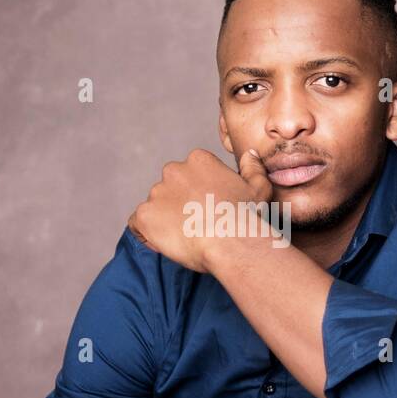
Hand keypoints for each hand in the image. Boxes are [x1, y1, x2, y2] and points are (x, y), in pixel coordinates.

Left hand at [128, 148, 272, 272]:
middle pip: (169, 187)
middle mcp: (173, 171)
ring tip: (184, 237)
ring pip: (155, 205)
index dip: (196, 194)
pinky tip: (165, 243)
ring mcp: (157, 193)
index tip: (207, 210)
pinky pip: (138, 224)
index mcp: (198, 160)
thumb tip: (248, 154)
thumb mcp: (258, 187)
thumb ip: (251, 167)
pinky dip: (147, 233)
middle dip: (178, 203)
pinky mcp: (145, 215)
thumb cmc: (247, 216)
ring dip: (164, 218)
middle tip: (195, 224)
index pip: (189, 174)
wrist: (231, 240)